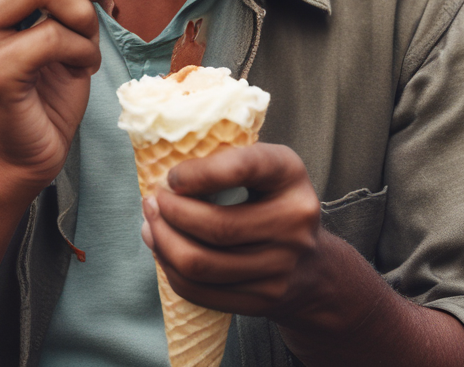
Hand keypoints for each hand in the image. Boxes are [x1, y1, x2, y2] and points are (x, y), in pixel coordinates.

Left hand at [140, 143, 325, 322]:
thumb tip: (166, 180)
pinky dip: (171, 270)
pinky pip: (200, 292)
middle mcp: (293, 221)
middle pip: (216, 226)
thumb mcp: (264, 168)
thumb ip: (226, 163)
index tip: (172, 176)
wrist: (312, 265)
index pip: (242, 167)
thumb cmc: (272, 202)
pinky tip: (163, 250)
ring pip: (201, 264)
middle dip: (171, 213)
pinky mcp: (263, 300)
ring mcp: (281, 267)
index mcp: (290, 174)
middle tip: (152, 201)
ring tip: (151, 224)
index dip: (199, 173)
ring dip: (163, 243)